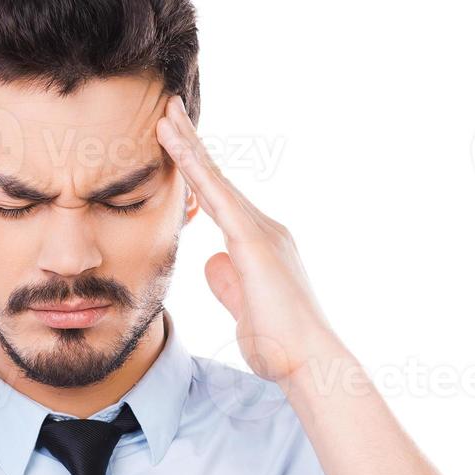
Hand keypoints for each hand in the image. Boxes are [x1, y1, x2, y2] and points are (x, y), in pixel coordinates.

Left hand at [155, 95, 341, 385]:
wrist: (310, 362)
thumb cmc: (281, 346)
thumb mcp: (244, 309)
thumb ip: (229, 283)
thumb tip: (213, 261)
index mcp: (260, 246)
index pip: (220, 202)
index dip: (196, 174)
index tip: (175, 147)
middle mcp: (264, 230)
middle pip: (218, 181)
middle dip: (192, 146)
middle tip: (167, 111)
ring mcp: (261, 232)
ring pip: (216, 180)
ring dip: (188, 146)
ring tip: (164, 114)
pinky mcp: (253, 240)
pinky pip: (216, 195)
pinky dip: (193, 167)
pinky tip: (174, 143)